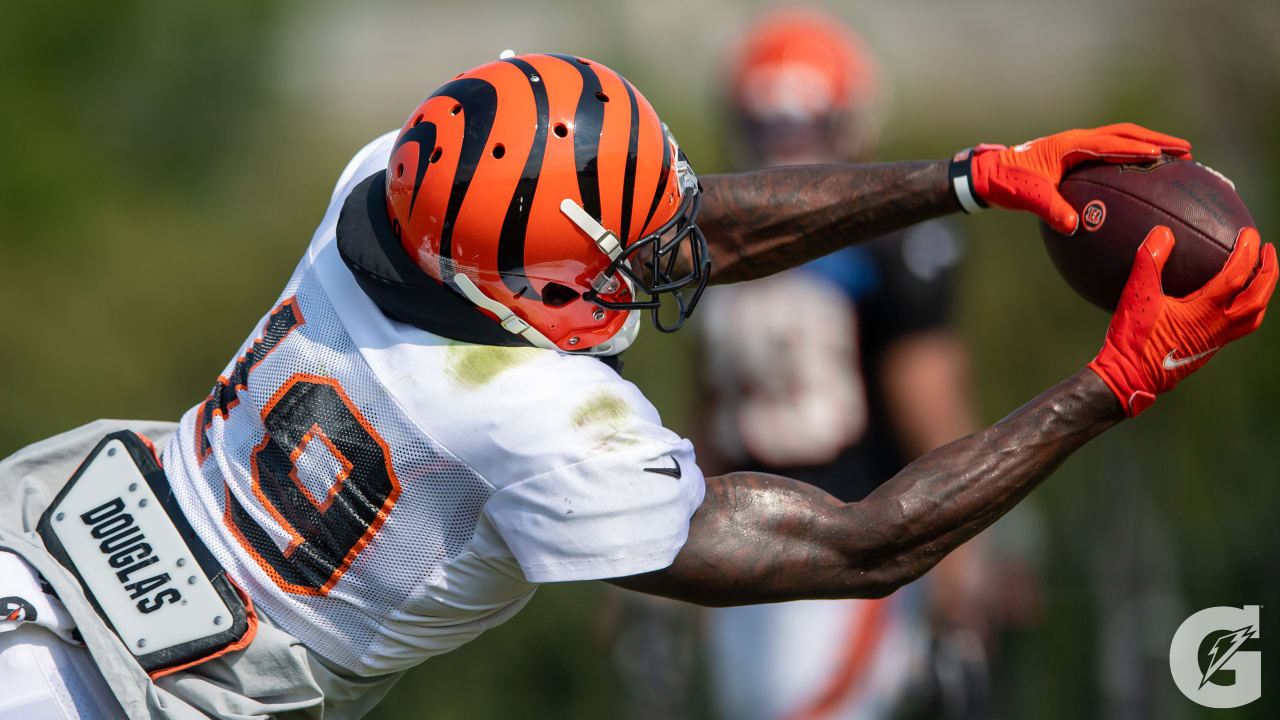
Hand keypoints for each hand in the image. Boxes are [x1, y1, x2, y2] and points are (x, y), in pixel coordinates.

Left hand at [949, 123, 1191, 232]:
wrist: (990, 173)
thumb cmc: (1010, 182)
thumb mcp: (1030, 197)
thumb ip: (1052, 210)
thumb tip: (1075, 226)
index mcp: (1071, 145)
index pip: (1111, 144)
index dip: (1136, 150)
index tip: (1161, 156)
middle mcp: (1079, 139)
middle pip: (1126, 133)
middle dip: (1157, 140)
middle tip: (1185, 150)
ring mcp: (1079, 144)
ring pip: (1122, 138)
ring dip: (1149, 143)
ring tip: (1176, 154)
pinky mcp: (1078, 154)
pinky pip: (1112, 150)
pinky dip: (1133, 154)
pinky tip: (1146, 170)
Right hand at [1088, 226, 1276, 415]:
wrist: (1129, 377)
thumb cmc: (1133, 339)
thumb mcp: (1136, 295)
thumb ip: (1150, 261)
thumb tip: (1163, 233)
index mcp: (1205, 311)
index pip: (1237, 275)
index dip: (1247, 251)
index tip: (1249, 234)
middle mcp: (1218, 326)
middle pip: (1258, 297)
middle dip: (1268, 270)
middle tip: (1267, 249)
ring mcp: (1216, 340)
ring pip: (1255, 315)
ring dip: (1263, 292)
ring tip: (1260, 275)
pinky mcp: (1209, 348)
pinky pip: (1242, 326)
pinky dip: (1248, 309)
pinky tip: (1234, 303)